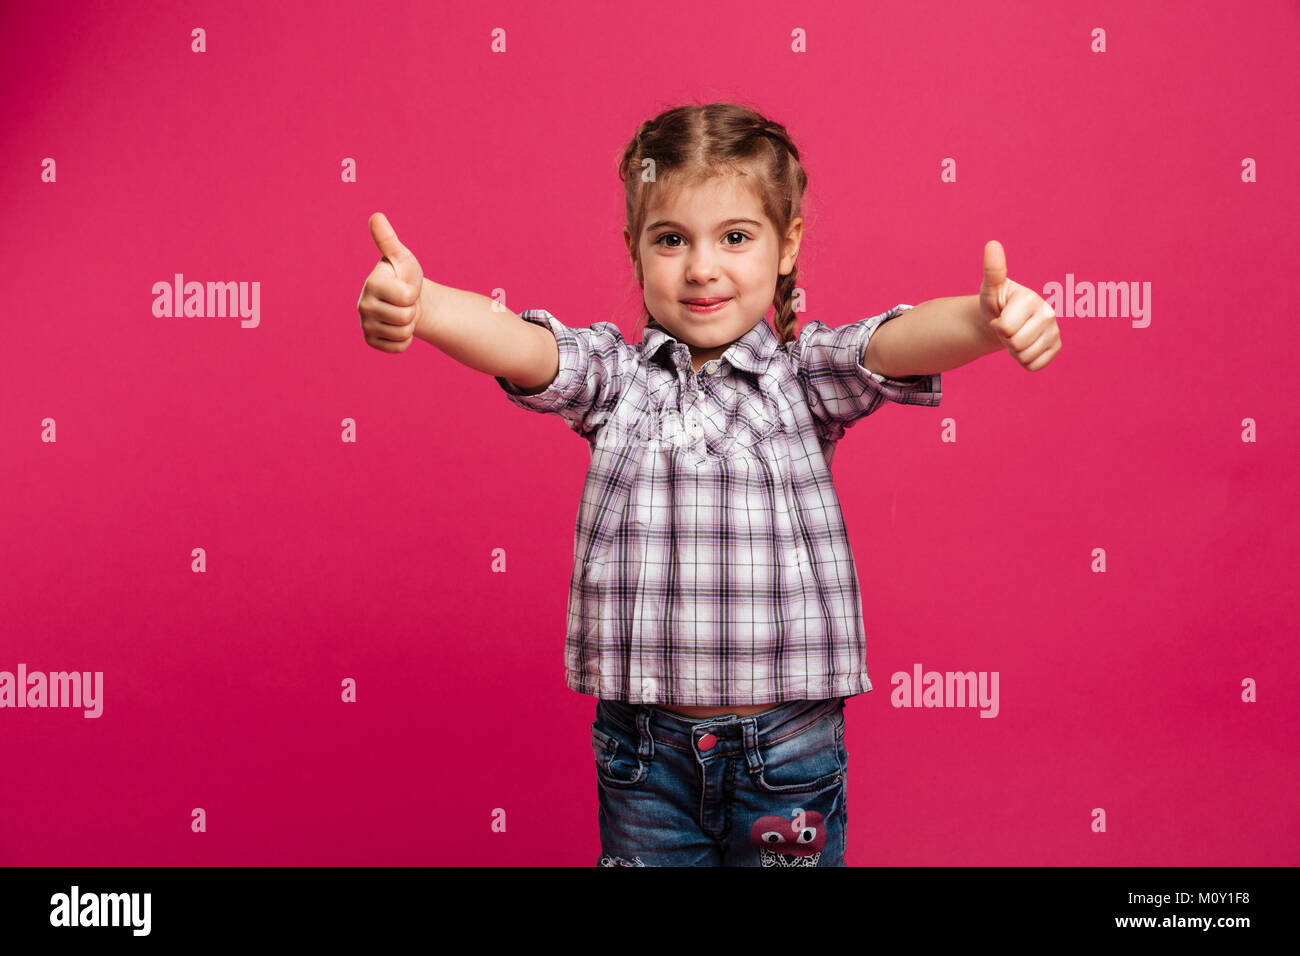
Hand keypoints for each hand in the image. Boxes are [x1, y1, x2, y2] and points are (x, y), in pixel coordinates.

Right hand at [357, 212, 424, 352]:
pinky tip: (397, 326)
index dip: (413, 292)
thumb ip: (388, 240)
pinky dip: (404, 339)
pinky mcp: (371, 341)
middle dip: (412, 309)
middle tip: (404, 301)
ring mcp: (365, 325)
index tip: (405, 285)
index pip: (407, 297)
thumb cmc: (405, 276)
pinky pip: (399, 347)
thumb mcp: (402, 258)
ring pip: (403, 333)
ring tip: (401, 312)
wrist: (407, 301)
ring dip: (409, 324)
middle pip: (406, 317)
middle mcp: (363, 305)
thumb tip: (376, 216)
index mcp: (372, 283)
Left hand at [978, 239, 1061, 371]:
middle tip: (1007, 328)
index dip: (997, 327)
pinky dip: (1023, 361)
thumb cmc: (995, 303)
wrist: (1003, 320)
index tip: (1001, 316)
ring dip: (1013, 351)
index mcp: (1032, 299)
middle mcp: (1048, 313)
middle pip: (1016, 344)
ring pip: (1024, 357)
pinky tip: (1024, 345)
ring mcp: (1055, 331)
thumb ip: (993, 271)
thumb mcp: (990, 289)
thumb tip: (992, 244)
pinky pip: (1033, 366)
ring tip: (1015, 335)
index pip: (1005, 329)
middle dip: (1005, 340)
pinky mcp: (1057, 347)